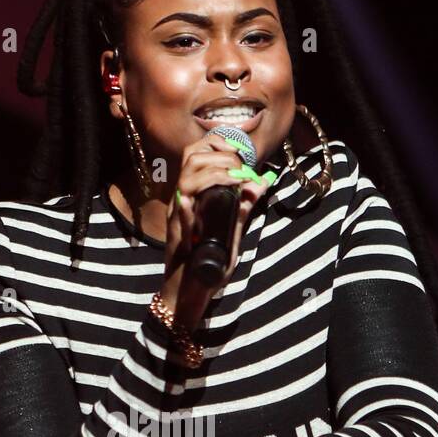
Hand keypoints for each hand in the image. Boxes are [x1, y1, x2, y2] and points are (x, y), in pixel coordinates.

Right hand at [160, 131, 274, 334]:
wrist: (187, 293)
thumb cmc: (207, 266)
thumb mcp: (231, 232)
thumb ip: (242, 208)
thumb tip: (260, 184)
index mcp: (191, 196)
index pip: (197, 154)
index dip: (220, 143)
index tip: (242, 151)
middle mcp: (181, 199)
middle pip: (191, 154)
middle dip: (221, 150)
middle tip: (242, 165)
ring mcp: (178, 211)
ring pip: (189, 169)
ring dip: (218, 165)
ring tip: (237, 175)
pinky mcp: (178, 225)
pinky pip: (187, 194)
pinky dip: (211, 183)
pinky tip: (231, 185)